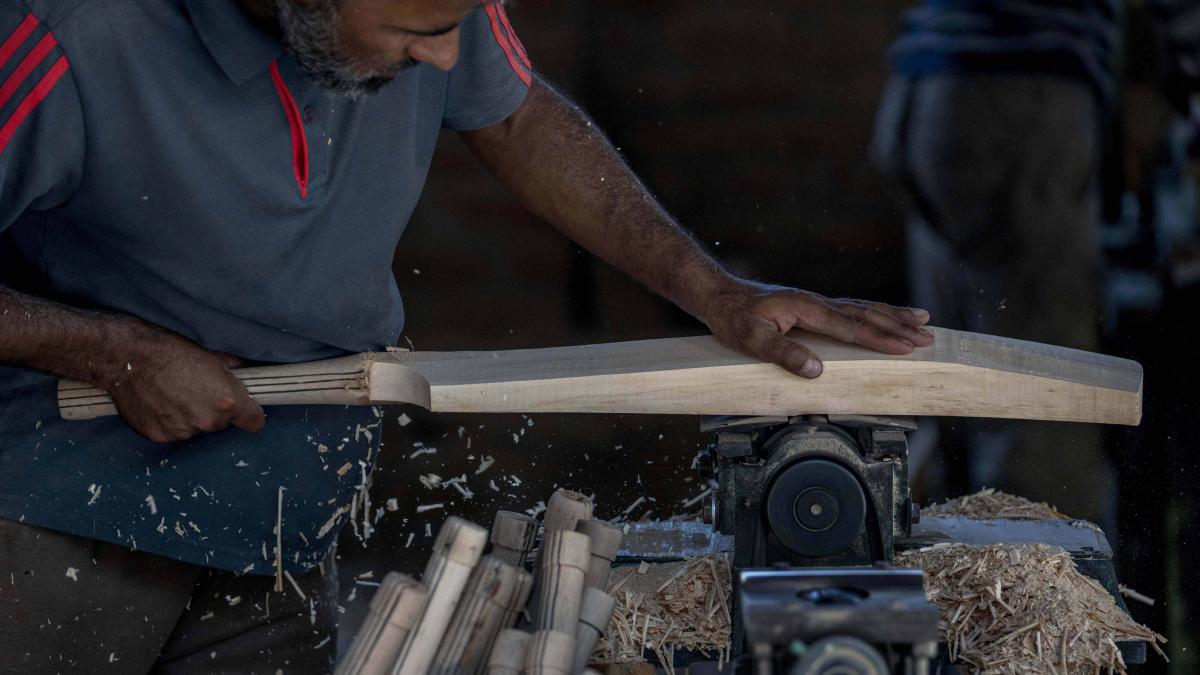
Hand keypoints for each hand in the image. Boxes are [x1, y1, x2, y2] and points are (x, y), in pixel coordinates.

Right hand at [98, 319, 264, 442]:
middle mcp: (207, 421)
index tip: (244, 410)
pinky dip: (169, 422)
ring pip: (197, 429)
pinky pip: (173, 432)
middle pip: (223, 424)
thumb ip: (237, 371)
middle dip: (215, 411)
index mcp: (227, 401)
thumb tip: (253, 374)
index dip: (250, 414)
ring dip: (191, 417)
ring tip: (175, 394)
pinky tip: (160, 402)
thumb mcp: (214, 354)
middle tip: (197, 391)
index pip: (255, 422)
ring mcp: (182, 432)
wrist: (127, 357)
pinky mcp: (160, 437)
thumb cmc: (171, 350)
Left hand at [702, 281, 934, 377]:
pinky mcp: (813, 306)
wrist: (719, 295)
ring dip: (893, 315)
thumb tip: (817, 370)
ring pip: (863, 308)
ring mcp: (816, 302)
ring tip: (922, 320)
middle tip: (928, 338)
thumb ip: (784, 353)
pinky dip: (874, 312)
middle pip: (865, 314)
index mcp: (806, 308)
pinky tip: (884, 315)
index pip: (851, 327)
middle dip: (898, 327)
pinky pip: (852, 309)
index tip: (906, 347)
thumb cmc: (733, 318)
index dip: (880, 338)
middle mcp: (816, 302)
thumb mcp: (751, 339)